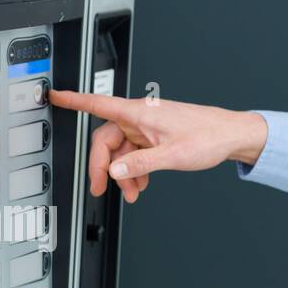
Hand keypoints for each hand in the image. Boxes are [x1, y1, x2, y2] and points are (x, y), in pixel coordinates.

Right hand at [49, 89, 267, 202]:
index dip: (74, 100)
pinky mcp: (156, 136)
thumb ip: (140, 163)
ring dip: (123, 173)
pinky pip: (135, 153)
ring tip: (133, 192)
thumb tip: (116, 170)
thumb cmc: (210, 136)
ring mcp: (149, 127)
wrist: (233, 135)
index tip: (54, 95)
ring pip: (121, 150)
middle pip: (107, 139)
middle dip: (104, 166)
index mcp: (142, 113)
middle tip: (103, 188)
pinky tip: (141, 184)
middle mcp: (142, 117)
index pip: (98, 104)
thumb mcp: (173, 154)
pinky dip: (135, 169)